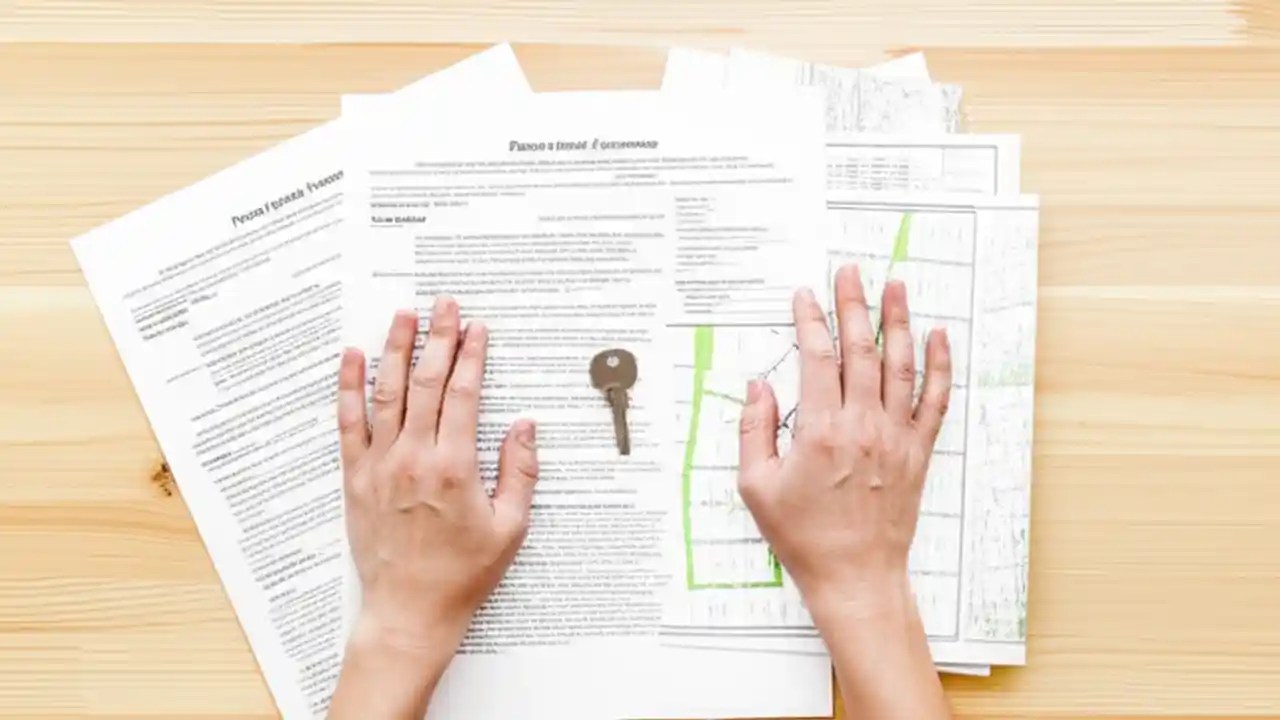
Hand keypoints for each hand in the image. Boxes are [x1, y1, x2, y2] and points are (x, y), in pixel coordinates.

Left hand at [329, 297, 538, 718]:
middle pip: (425, 382)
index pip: (462, 394)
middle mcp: (413, 458)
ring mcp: (379, 466)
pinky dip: (350, 388)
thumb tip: (524, 427)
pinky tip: (353, 358)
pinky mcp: (355, 479)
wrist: (410, 611)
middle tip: (443, 304)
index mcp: (454, 467)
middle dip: (436, 339)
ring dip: (394, 350)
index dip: (470, 356)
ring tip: (402, 316)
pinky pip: (348, 424)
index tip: (476, 328)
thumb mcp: (510, 527)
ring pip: (385, 393)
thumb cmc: (463, 574)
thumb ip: (519, 472)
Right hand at [737, 263, 951, 617]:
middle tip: (850, 272)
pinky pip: (934, 401)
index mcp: (820, 431)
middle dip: (854, 305)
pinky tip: (939, 338)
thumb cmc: (803, 536)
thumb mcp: (757, 487)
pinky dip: (939, 366)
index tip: (804, 296)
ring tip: (895, 286)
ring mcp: (895, 438)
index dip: (810, 320)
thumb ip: (754, 430)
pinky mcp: (917, 453)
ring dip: (898, 321)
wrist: (854, 575)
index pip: (816, 358)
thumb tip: (758, 386)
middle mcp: (862, 426)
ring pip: (900, 366)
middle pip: (860, 350)